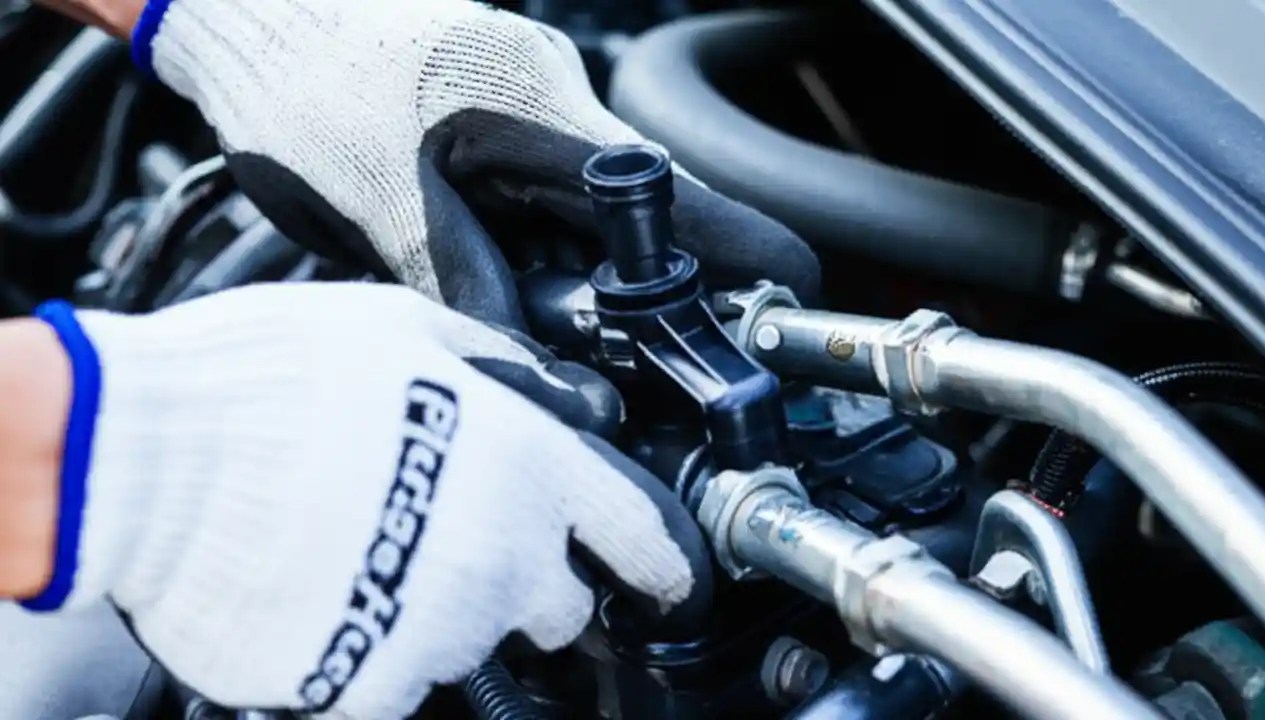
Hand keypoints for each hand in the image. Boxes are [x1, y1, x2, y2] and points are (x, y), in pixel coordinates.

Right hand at [21, 282, 696, 718]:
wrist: (149, 455)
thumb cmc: (274, 375)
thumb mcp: (408, 331)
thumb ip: (504, 370)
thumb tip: (563, 394)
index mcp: (531, 466)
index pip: (642, 536)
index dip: (661, 560)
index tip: (661, 574)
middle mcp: (504, 557)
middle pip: (559, 604)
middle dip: (527, 578)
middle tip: (453, 533)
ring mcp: (440, 632)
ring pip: (476, 641)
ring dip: (441, 606)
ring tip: (363, 545)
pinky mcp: (370, 687)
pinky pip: (398, 680)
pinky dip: (373, 649)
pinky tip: (327, 592)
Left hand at [129, 0, 820, 321]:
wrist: (251, 19)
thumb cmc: (300, 86)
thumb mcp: (380, 203)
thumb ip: (469, 290)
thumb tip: (549, 384)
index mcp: (544, 114)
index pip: (685, 196)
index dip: (750, 259)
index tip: (791, 308)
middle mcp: (557, 111)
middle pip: (648, 226)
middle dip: (649, 303)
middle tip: (631, 370)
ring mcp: (532, 122)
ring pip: (594, 231)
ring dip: (586, 291)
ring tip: (545, 332)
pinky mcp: (502, 135)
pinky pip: (547, 218)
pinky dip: (540, 266)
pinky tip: (503, 289)